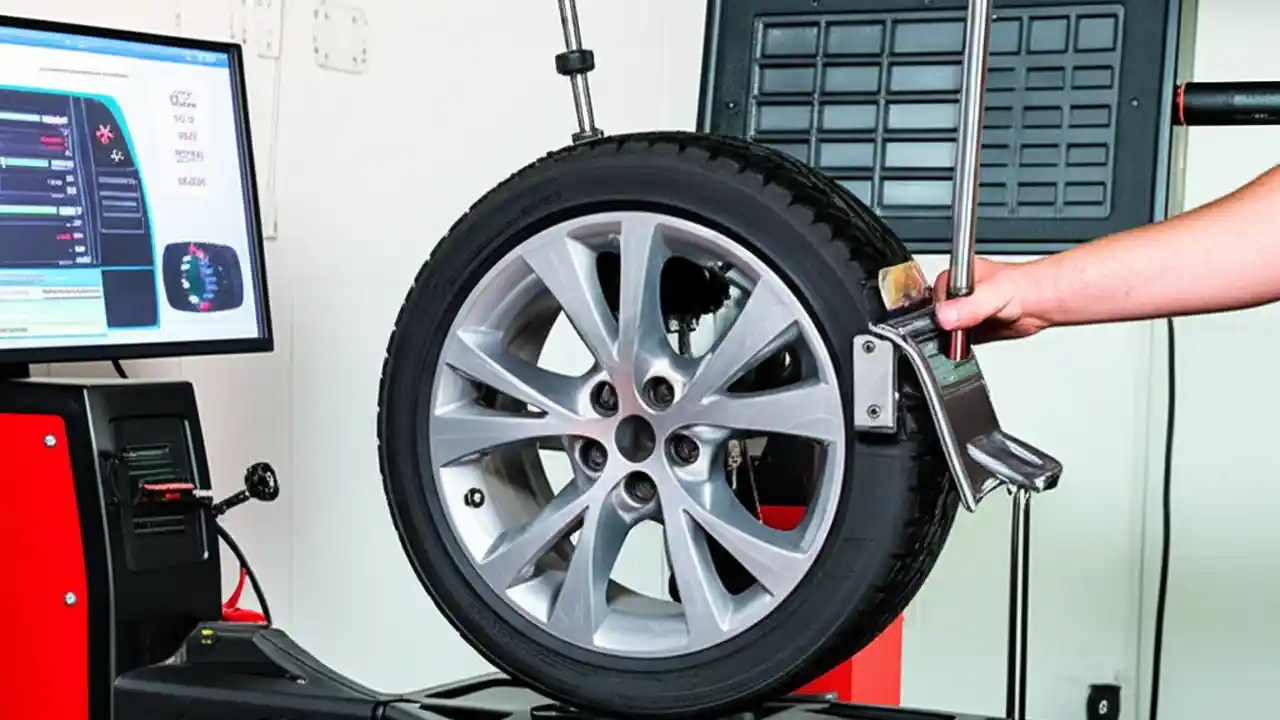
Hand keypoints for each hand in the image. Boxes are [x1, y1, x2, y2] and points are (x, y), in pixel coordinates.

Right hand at [932, 258, 1048, 342]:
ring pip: (945, 330)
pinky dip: (964, 345)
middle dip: (945, 327)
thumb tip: (946, 315)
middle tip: (964, 329)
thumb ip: (969, 306)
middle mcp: (957, 293)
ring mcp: (963, 311)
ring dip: (954, 338)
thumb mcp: (995, 293)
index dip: (938, 312)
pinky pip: (957, 340)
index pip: (932, 297)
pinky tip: (977, 338)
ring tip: (974, 332)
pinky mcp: (970, 327)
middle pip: (935, 315)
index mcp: (955, 276)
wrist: (1042, 302)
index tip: (949, 322)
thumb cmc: (1024, 287)